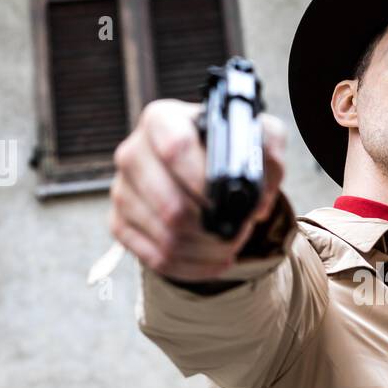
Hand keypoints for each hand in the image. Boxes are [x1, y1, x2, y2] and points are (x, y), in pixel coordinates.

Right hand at [109, 99, 286, 282]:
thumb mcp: (257, 135)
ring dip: (209, 250)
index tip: (228, 199)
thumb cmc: (226, 149)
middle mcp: (133, 153)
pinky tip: (216, 259)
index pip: (175, 148)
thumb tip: (258, 196)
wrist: (198, 168)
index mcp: (162, 120)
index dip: (204, 180)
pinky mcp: (120, 223)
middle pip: (170, 206)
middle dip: (213, 227)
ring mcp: (122, 191)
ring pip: (168, 238)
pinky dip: (194, 267)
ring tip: (232, 243)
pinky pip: (157, 259)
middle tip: (239, 229)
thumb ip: (268, 148)